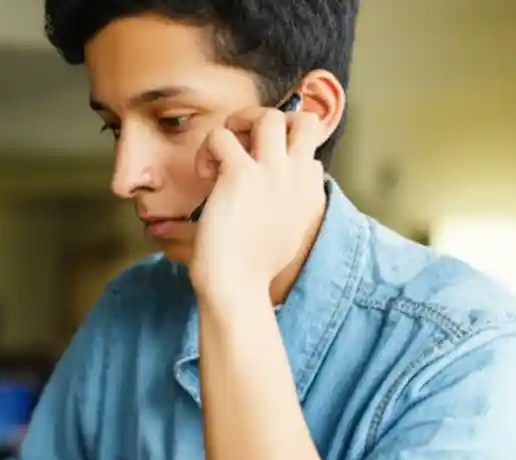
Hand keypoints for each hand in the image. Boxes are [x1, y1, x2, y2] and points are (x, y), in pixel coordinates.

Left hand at [190, 107, 328, 305]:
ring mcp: (272, 172)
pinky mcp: (239, 174)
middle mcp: (297, 177)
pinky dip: (208, 148)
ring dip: (240, 123)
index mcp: (310, 192)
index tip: (257, 175)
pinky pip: (222, 136)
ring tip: (221, 153)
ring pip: (268, 116)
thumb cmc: (251, 271)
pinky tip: (204, 174)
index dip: (283, 153)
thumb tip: (282, 202)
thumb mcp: (284, 239)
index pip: (310, 151)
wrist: (236, 287)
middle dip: (272, 122)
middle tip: (242, 144)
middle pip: (305, 120)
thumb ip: (289, 213)